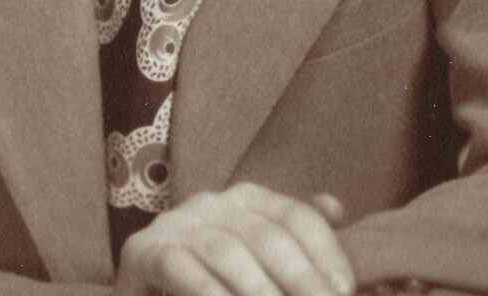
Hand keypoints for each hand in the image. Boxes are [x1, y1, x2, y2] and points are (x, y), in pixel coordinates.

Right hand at [114, 182, 355, 295]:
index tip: (345, 290)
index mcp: (245, 200)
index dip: (325, 252)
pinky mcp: (142, 251)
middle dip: (300, 279)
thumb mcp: (257, 265)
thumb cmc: (213, 287)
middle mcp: (211, 203)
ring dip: (259, 290)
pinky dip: (209, 292)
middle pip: (266, 236)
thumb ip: (293, 242)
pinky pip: (180, 268)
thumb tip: (335, 207)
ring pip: (227, 252)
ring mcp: (175, 224)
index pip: (295, 216)